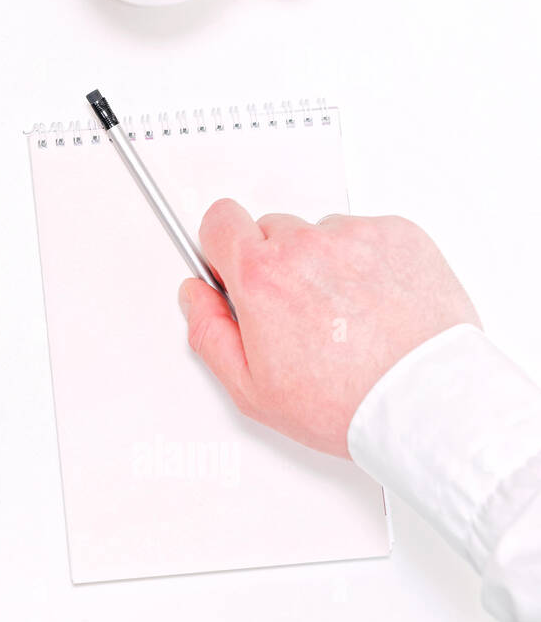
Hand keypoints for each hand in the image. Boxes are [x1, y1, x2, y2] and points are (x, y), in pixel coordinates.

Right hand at [179, 200, 478, 456]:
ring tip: (344, 314)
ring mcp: (355, 237)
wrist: (426, 401)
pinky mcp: (398, 236)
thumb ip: (209, 334)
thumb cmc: (347, 401)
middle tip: (296, 311)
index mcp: (262, 276)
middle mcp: (306, 246)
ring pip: (319, 233)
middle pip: (270, 230)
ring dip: (323, 262)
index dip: (221, 247)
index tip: (234, 268)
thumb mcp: (252, 389)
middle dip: (275, 263)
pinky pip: (366, 235)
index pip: (219, 220)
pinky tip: (373, 305)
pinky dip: (366, 262)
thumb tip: (195, 298)